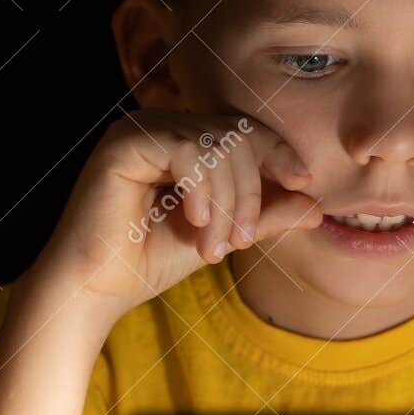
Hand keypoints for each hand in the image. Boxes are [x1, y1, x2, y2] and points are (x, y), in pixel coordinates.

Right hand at [30, 110, 320, 321]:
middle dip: (250, 193)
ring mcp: (141, 129)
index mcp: (185, 140)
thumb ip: (265, 217)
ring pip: (216, 144)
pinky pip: (185, 151)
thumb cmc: (150, 261)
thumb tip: (318, 206)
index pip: (245, 131)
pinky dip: (201, 189)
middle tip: (241, 241)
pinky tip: (196, 222)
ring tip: (215, 246)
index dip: (279, 152)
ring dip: (228, 201)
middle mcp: (162, 125)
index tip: (305, 183)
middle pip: (237, 137)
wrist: (96, 289)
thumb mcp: (222, 236)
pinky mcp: (123, 143)